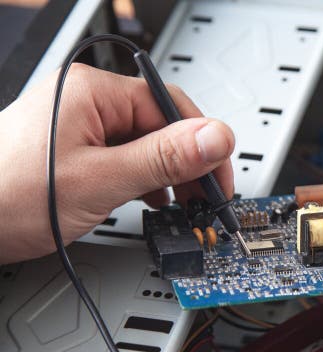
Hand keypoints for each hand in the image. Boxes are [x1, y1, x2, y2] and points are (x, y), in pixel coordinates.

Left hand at [0, 64, 234, 263]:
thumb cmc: (6, 197)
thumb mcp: (100, 181)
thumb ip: (163, 159)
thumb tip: (215, 138)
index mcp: (91, 93)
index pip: (172, 107)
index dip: (204, 147)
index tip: (219, 181)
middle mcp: (85, 100)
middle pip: (161, 125)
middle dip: (187, 164)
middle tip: (204, 199)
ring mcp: (78, 124)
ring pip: (144, 142)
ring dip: (167, 174)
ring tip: (179, 204)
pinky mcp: (73, 147)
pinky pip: (124, 155)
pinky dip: (143, 178)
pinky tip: (150, 199)